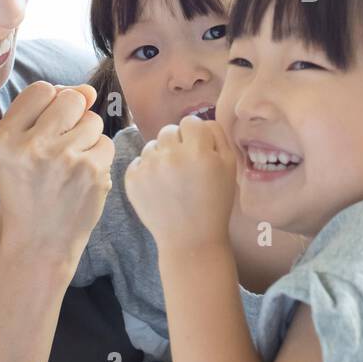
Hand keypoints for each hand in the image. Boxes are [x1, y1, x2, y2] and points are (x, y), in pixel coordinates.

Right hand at [0, 82, 114, 263]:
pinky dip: (99, 158)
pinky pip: (107, 144)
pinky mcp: (92, 172)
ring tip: (70, 165)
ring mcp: (63, 159)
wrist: (39, 243)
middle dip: (74, 116)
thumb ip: (44, 112)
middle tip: (63, 146)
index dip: (52, 102)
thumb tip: (89, 90)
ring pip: (93, 121)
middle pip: (72, 99)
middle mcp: (30, 146)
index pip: (42, 89)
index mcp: (3, 138)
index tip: (49, 126)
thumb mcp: (16, 150)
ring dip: (88, 138)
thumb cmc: (29, 190)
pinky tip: (83, 178)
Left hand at [125, 115, 237, 252]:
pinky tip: (159, 187)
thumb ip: (218, 136)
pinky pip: (138, 161)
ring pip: (152, 145)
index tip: (198, 151)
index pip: (190, 122)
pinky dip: (147, 171)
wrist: (191, 239)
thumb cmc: (215, 202)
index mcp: (198, 150)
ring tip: (171, 179)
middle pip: (169, 130)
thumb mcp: (229, 167)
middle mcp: (171, 155)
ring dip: (161, 156)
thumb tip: (201, 122)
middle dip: (177, 144)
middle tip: (184, 166)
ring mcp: (149, 167)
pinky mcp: (133, 180)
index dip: (196, 136)